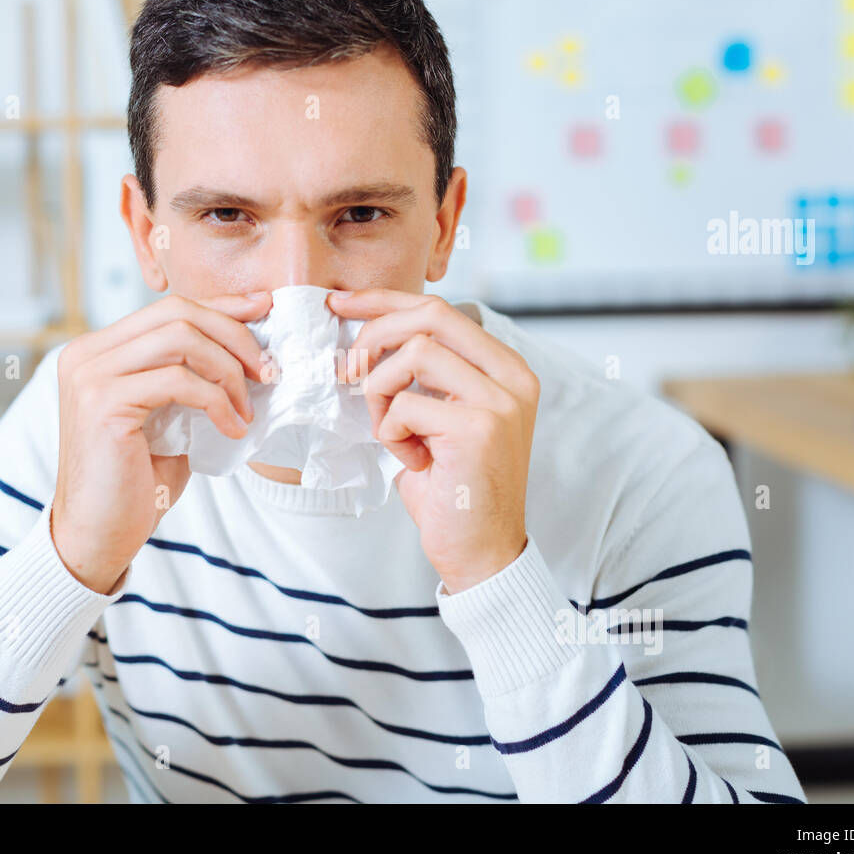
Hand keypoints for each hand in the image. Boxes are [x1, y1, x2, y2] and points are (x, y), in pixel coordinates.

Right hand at [51, 292, 271, 593]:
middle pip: (177, 312)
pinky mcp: (103, 403)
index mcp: (99, 351)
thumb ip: (191, 379)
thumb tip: (250, 352)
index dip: (222, 307)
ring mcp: (91, 376)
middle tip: (267, 372)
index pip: (169, 308)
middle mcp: (87, 355)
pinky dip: (216, 401)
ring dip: (227, 371)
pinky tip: (231, 429)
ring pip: (181, 338)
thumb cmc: (135, 483)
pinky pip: (179, 381)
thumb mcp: (170, 418)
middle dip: (234, 336)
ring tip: (246, 409)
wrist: (99, 537)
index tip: (264, 311)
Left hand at [329, 289, 537, 593]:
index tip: (341, 303)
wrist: (480, 552)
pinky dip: (391, 432)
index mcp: (506, 368)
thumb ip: (425, 377)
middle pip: (430, 316)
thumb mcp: (442, 418)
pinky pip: (405, 404)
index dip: (385, 301)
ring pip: (413, 354)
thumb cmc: (453, 487)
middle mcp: (512, 377)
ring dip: (382, 393)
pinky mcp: (478, 428)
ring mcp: (499, 400)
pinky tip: (413, 460)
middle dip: (376, 334)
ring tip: (394, 432)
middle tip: (350, 369)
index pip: (441, 310)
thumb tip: (367, 335)